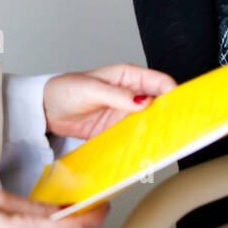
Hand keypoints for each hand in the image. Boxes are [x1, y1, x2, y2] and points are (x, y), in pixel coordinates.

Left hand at [42, 63, 176, 138]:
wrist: (46, 109)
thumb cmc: (66, 90)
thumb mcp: (91, 89)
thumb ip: (117, 95)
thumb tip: (144, 101)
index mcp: (129, 76)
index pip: (160, 82)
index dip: (173, 93)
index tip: (181, 107)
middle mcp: (131, 95)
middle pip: (159, 104)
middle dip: (169, 115)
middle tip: (178, 128)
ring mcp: (125, 114)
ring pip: (150, 122)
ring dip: (156, 131)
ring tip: (164, 142)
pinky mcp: (117, 131)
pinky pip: (134, 136)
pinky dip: (141, 142)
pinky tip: (145, 150)